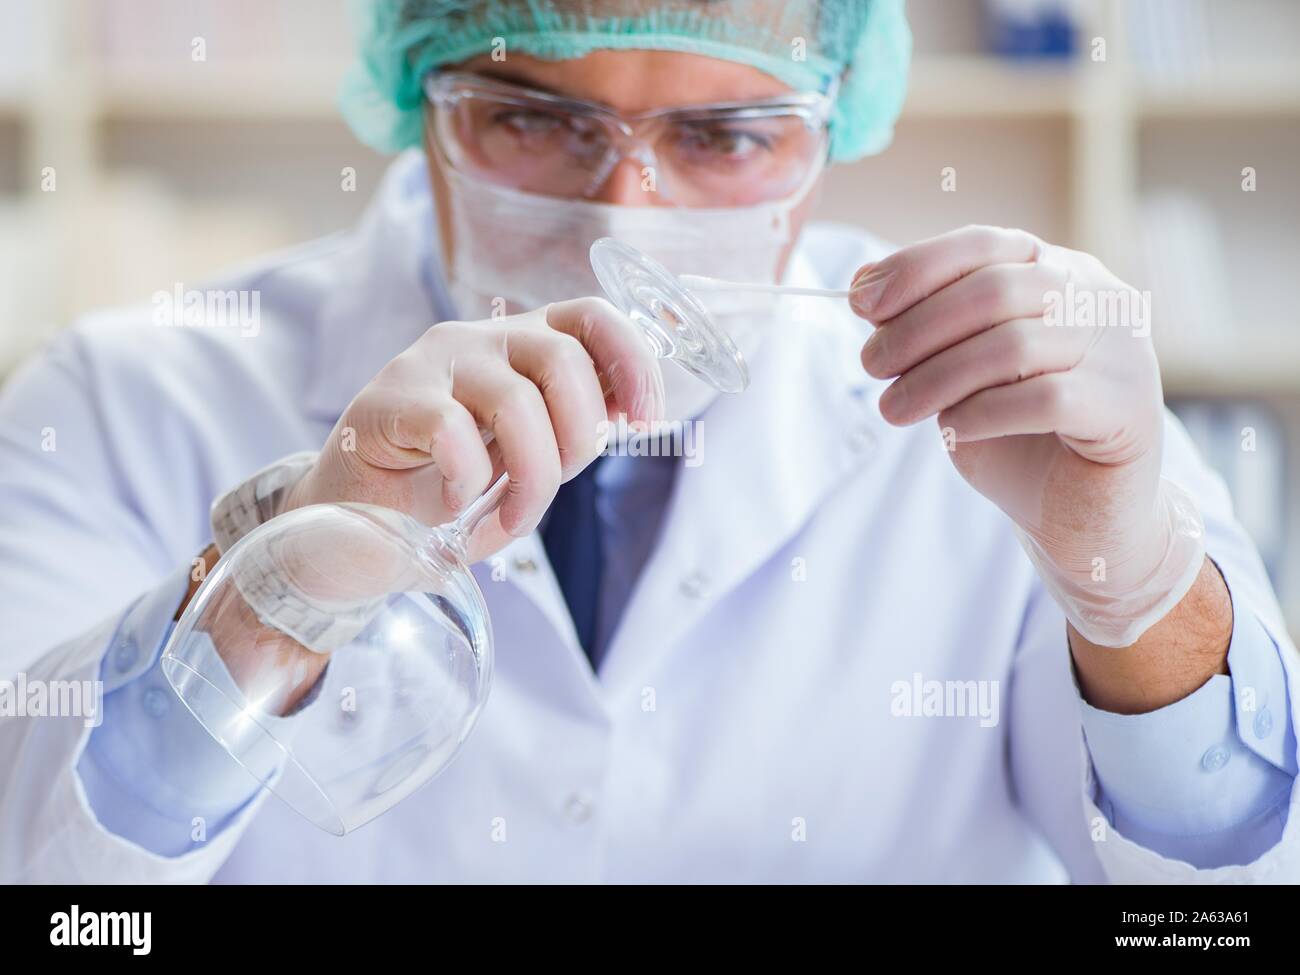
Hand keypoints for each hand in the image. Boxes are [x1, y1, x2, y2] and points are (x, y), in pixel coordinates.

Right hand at [287, 297, 663, 563]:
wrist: (349, 523)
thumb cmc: (442, 487)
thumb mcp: (522, 455)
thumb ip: (569, 427)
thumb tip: (634, 413)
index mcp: (517, 345)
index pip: (591, 315)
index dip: (632, 362)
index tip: (646, 422)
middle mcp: (477, 340)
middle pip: (563, 358)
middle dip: (579, 438)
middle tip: (552, 487)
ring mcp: (430, 365)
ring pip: (517, 401)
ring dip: (532, 479)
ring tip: (510, 518)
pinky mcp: (388, 401)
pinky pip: (455, 432)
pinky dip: (470, 480)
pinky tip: (456, 501)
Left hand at [850, 225, 1203, 645]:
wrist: (1080, 516)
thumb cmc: (1015, 435)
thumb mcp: (962, 371)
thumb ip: (930, 328)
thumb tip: (864, 289)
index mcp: (1059, 272)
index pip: (984, 244)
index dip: (916, 267)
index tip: (860, 301)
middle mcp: (1098, 300)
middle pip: (994, 290)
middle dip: (916, 327)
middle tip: (871, 366)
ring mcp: (1121, 352)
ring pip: (1014, 345)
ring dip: (936, 377)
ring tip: (894, 408)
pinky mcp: (1126, 410)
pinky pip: (1044, 399)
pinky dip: (983, 412)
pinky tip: (953, 428)